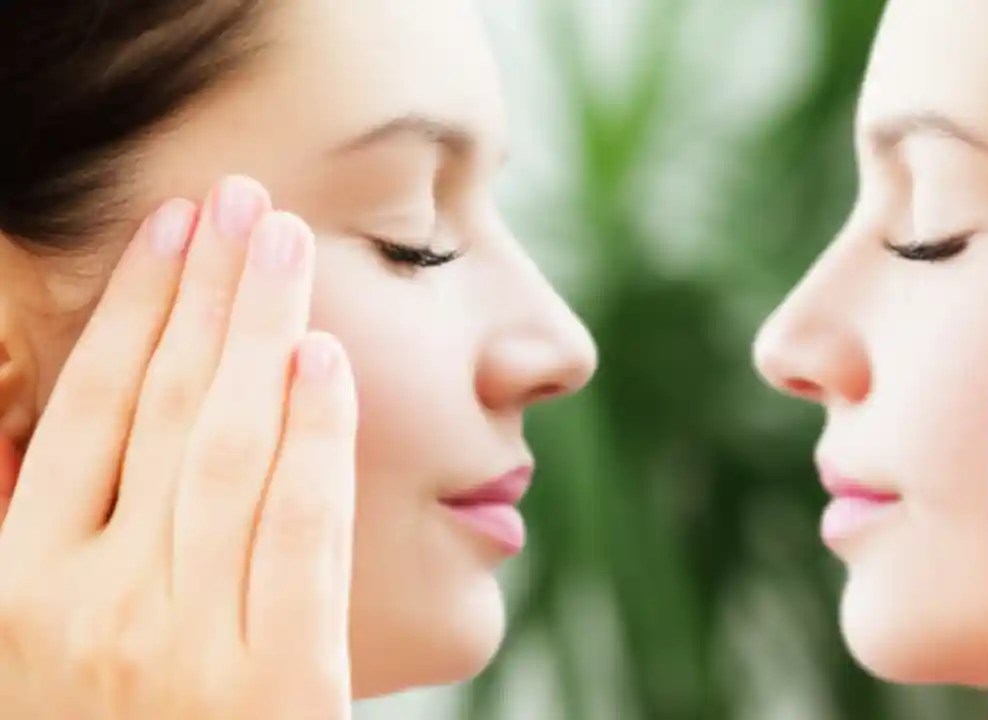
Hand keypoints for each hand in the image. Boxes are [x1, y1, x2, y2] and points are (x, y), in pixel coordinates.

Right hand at [0, 176, 357, 718]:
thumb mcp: (24, 638)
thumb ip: (27, 520)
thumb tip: (29, 412)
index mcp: (20, 583)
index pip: (86, 410)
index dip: (133, 310)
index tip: (172, 229)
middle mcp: (92, 602)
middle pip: (161, 409)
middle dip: (205, 294)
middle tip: (241, 199)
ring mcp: (186, 643)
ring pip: (227, 453)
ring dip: (257, 334)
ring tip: (283, 244)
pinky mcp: (278, 685)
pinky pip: (298, 537)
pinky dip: (312, 443)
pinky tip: (324, 361)